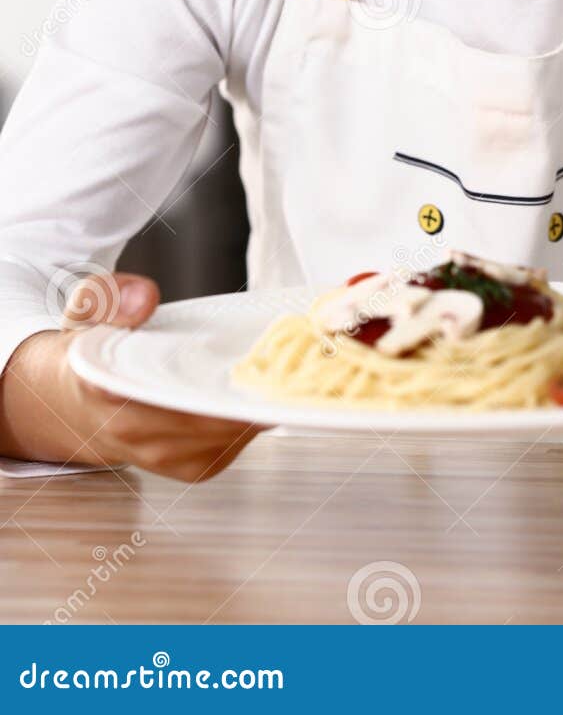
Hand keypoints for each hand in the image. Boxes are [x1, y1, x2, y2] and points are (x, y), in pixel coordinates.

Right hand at [0, 271, 266, 482]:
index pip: (163, 395)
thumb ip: (106, 297)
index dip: (211, 386)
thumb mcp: (85, 311)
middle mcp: (134, 434)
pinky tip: (272, 389)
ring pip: (228, 436)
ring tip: (289, 369)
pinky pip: (232, 445)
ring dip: (259, 405)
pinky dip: (255, 418)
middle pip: (210, 420)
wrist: (69, 405)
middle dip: (251, 392)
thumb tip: (144, 297)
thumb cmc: (89, 352)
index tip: (250, 365)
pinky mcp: (191, 467)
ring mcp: (164, 458)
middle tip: (291, 360)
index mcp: (104, 392)